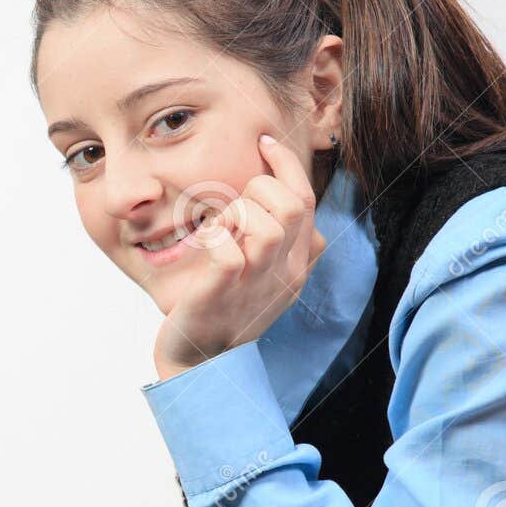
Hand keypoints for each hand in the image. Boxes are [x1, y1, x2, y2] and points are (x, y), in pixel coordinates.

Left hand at [152, 133, 327, 378]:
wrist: (201, 363)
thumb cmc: (227, 314)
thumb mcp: (269, 281)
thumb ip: (287, 247)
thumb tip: (301, 208)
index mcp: (296, 265)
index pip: (305, 200)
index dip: (285, 164)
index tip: (263, 143)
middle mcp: (283, 274)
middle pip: (292, 205)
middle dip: (258, 188)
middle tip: (233, 208)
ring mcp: (255, 284)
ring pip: (265, 224)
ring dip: (236, 214)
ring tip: (220, 232)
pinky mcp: (222, 292)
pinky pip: (227, 250)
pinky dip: (213, 238)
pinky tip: (205, 246)